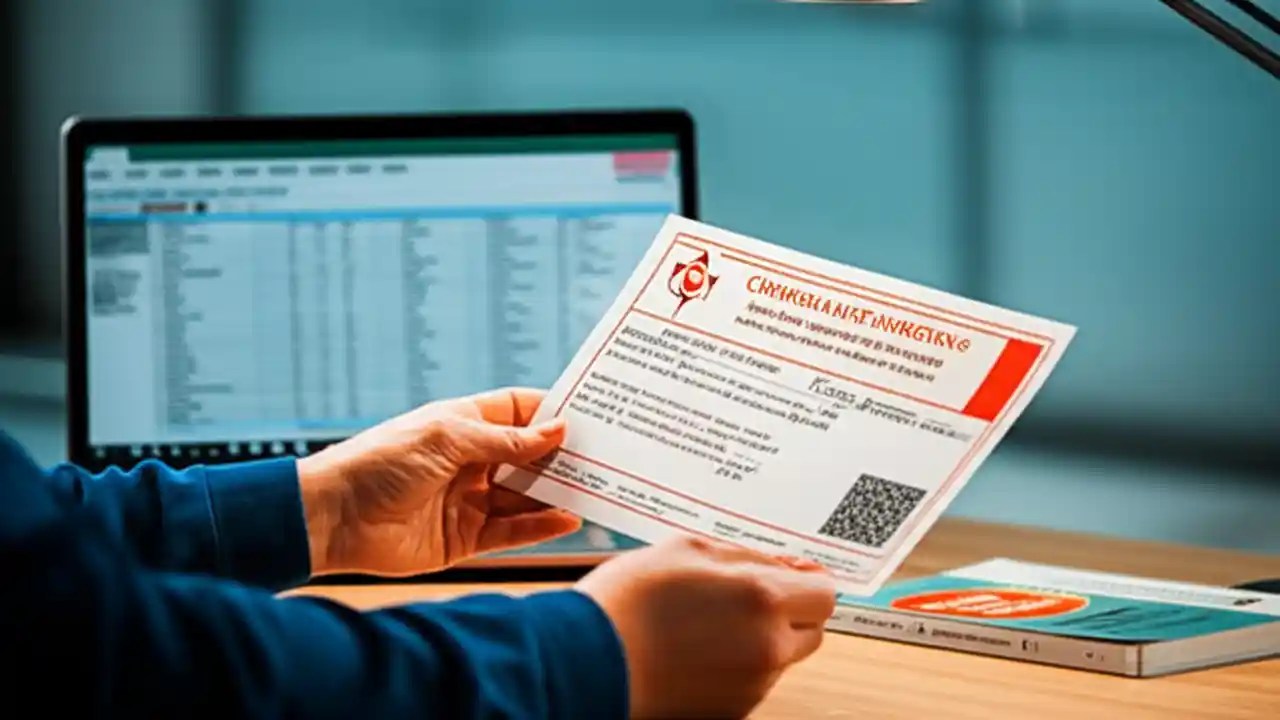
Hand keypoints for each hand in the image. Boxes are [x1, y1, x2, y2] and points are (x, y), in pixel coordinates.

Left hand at [296, 388, 580, 575]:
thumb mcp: (448, 438)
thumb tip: (556, 431)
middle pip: (528, 456)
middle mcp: (470, 461)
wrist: (333, 518)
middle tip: (605, 457)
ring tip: (596, 489)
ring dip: (557, 493)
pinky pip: (512, 531)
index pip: (518, 411)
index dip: (551, 412)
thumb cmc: (382, 462)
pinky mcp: (465, 538)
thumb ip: (505, 441)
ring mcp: (469, 499)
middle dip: (562, 456)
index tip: (590, 415)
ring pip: (525, 496)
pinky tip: (568, 519)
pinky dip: (540, 527)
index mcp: (463, 424)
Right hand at [576, 534, 836, 718]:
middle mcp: (767, 648)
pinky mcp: (730, 712)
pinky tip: (695, 650)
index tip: (792, 576)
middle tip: (745, 596)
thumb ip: (747, 556)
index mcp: (763, 599)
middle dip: (789, 611)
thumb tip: (784, 565)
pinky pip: (751, 683)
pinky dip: (734, 667)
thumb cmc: (627, 601)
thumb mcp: (688, 550)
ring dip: (760, 638)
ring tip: (705, 623)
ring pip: (780, 658)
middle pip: (811, 630)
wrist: (585, 660)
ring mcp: (751, 687)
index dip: (807, 581)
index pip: (823, 593)